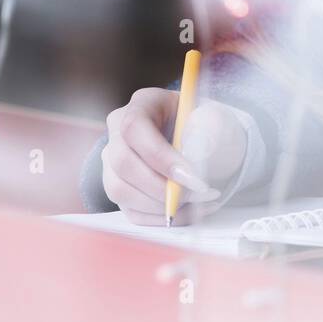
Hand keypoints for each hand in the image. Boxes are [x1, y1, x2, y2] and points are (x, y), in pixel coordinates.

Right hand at [101, 87, 247, 224]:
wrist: (195, 134)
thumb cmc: (201, 122)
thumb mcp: (211, 113)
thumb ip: (209, 126)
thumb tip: (201, 154)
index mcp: (142, 103)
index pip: (135, 129)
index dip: (161, 158)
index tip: (193, 178)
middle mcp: (117, 131)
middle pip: (123, 163)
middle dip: (161, 187)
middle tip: (197, 195)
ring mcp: (111, 161)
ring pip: (120, 190)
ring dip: (160, 205)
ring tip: (196, 204)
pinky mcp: (118, 187)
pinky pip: (130, 210)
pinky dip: (159, 218)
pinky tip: (186, 213)